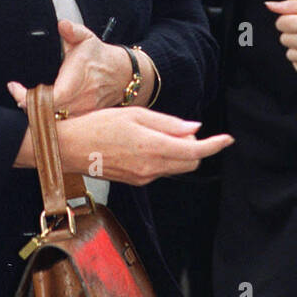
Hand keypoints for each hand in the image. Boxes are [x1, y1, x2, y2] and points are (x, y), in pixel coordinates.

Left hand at [7, 20, 131, 116]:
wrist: (122, 74)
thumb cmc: (99, 56)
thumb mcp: (86, 38)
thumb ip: (73, 31)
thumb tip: (62, 25)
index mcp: (77, 80)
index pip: (50, 98)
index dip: (28, 97)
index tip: (14, 87)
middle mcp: (81, 99)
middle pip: (46, 112)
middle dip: (28, 104)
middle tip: (17, 92)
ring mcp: (82, 111)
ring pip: (53, 119)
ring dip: (37, 111)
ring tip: (27, 97)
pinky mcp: (83, 118)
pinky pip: (62, 121)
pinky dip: (49, 115)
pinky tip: (41, 105)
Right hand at [20, 107, 232, 185]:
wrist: (69, 148)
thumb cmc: (98, 125)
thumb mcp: (135, 115)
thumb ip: (167, 123)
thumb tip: (195, 129)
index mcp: (153, 147)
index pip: (195, 151)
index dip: (215, 145)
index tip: (227, 139)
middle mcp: (151, 167)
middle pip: (190, 162)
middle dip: (193, 147)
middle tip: (177, 129)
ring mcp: (144, 177)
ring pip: (176, 167)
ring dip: (177, 152)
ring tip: (154, 132)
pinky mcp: (136, 181)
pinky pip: (160, 170)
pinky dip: (162, 157)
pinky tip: (142, 143)